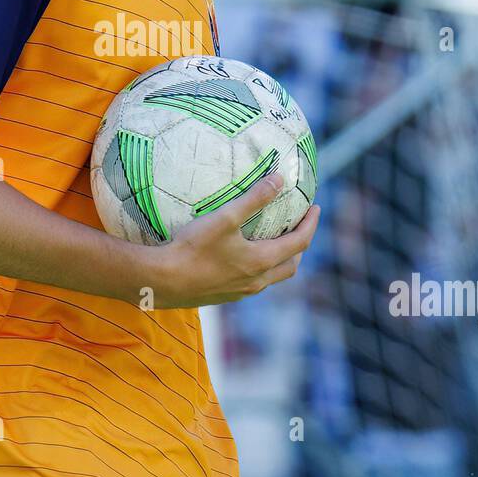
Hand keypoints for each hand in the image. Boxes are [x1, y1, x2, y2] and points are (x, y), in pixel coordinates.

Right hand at [150, 173, 319, 308]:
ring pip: (273, 277)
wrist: (162, 281)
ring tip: (275, 241)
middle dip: (299, 245)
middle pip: (291, 265)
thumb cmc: (193, 248)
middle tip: (298, 225)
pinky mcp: (225, 297)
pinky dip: (261, 268)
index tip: (315, 208)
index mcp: (261, 261)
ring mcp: (241, 292)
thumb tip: (279, 179)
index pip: (299, 242)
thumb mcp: (225, 218)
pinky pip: (254, 283)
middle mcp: (256, 281)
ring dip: (281, 259)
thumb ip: (254, 198)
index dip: (311, 224)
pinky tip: (245, 258)